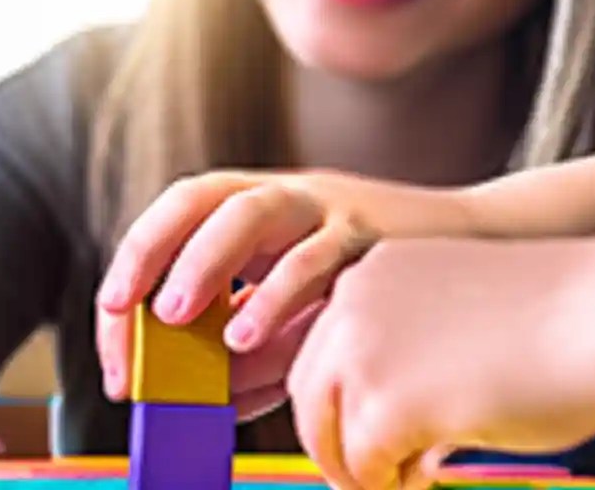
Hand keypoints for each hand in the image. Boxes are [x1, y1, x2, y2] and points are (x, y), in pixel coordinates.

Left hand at [96, 170, 474, 400]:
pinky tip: (243, 336)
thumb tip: (202, 398)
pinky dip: (273, 294)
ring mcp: (327, 205)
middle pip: (199, 198)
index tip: (109, 321)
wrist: (486, 254)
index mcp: (258, 212)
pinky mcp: (370, 229)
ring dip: (201, 261)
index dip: (135, 263)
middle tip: (118, 307)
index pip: (178, 220)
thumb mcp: (303, 320)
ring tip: (169, 316)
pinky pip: (314, 255)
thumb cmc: (383, 293)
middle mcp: (284, 195)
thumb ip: (255, 352)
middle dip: (149, 248)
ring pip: (250, 210)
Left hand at [288, 237, 594, 489]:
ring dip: (360, 471)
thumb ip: (409, 349)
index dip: (338, 402)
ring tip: (404, 483)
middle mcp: (352, 303)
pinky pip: (365, 465)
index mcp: (371, 273)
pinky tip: (429, 481)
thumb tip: (386, 419)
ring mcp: (363, 352)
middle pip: (309, 393)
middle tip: (365, 479)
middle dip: (332, 444)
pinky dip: (390, 485)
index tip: (357, 435)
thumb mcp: (455, 313)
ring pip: (328, 435)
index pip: (322, 349)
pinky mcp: (385, 404)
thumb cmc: (561, 317)